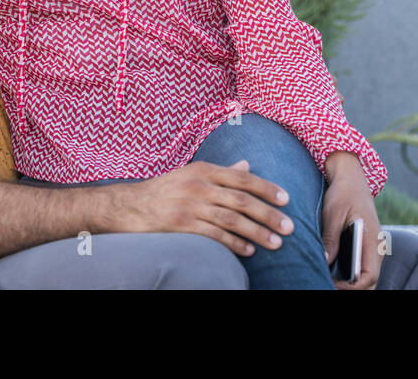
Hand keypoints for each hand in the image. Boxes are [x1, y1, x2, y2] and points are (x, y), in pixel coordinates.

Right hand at [121, 160, 294, 257]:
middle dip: (269, 215)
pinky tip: (248, 251)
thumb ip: (221, 172)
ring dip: (256, 233)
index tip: (286, 199)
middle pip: (242, 200)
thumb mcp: (191, 174)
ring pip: (232, 220)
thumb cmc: (164, 189)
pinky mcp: (181, 225)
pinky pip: (214, 235)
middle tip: (289, 227)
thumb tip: (247, 165)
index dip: (267, 188)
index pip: (243, 178)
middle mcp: (199, 186)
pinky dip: (233, 244)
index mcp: (204, 170)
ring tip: (275, 243)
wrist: (128, 205)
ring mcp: (190, 205)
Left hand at [322, 152, 381, 289]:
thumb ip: (331, 238)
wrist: (351, 176)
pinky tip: (333, 270)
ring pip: (367, 275)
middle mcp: (377, 246)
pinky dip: (352, 273)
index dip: (352, 287)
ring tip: (329, 279)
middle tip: (328, 284)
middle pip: (371, 281)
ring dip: (352, 282)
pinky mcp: (367, 244)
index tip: (332, 284)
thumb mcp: (333, 214)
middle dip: (352, 288)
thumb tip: (326, 261)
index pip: (370, 276)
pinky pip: (363, 265)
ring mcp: (373, 246)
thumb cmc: (343, 192)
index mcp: (373, 239)